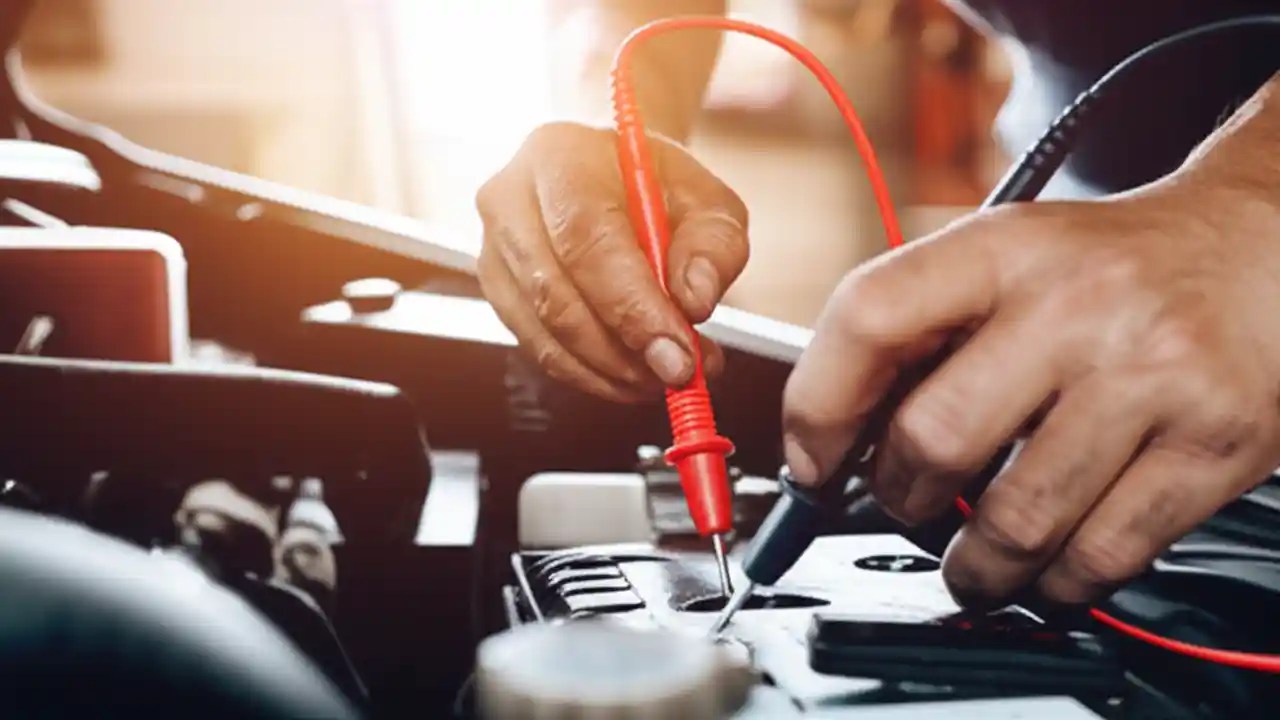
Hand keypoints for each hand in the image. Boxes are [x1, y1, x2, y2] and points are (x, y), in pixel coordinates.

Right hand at [476, 122, 748, 401]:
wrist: (609, 181)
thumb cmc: (654, 188)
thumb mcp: (705, 201)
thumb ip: (713, 245)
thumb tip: (694, 299)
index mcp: (559, 156)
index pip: (586, 238)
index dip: (631, 305)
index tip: (676, 351)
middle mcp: (510, 199)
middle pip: (555, 292)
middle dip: (622, 349)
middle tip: (677, 373)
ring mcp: (494, 248)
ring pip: (544, 330)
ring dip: (610, 370)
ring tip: (663, 375)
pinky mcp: (496, 291)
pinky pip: (539, 348)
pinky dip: (590, 374)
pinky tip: (631, 374)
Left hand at [782, 180, 1279, 607]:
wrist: (1267, 246)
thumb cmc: (1115, 266)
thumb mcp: (1009, 257)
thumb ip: (923, 330)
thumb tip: (833, 439)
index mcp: (1004, 249)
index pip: (870, 317)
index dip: (817, 407)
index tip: (811, 462)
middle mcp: (1078, 305)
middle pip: (935, 438)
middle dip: (898, 499)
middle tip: (906, 506)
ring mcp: (1153, 375)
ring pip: (1016, 519)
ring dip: (973, 565)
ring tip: (969, 562)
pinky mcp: (1216, 444)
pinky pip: (1103, 554)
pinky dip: (1057, 583)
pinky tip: (1048, 567)